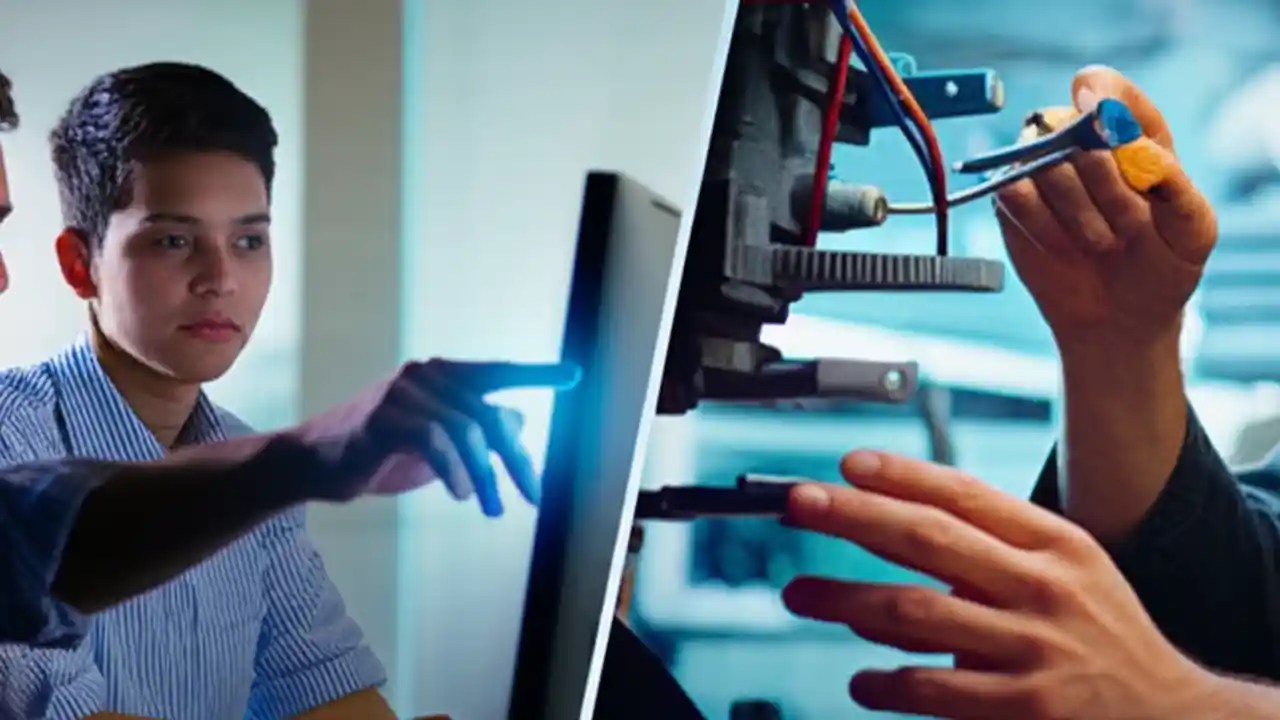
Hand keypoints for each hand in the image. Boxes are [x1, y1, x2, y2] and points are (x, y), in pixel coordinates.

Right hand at [285, 359, 580, 516]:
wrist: (312, 465)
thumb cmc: (378, 453)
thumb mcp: (438, 447)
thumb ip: (476, 433)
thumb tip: (520, 424)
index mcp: (440, 377)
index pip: (496, 372)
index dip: (535, 374)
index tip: (574, 377)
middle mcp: (425, 376)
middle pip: (487, 415)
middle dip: (516, 460)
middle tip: (535, 495)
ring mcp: (402, 393)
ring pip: (465, 431)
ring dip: (485, 476)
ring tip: (493, 508)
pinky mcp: (382, 418)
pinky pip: (433, 441)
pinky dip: (453, 470)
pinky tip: (461, 494)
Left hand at [780, 452, 1217, 718]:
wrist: (1174, 718)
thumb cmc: (1102, 635)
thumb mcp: (1069, 572)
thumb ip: (992, 551)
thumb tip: (889, 532)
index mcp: (1055, 544)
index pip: (965, 495)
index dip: (901, 475)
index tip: (847, 463)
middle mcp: (1044, 588)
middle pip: (929, 538)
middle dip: (855, 515)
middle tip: (798, 503)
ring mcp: (1034, 649)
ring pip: (916, 613)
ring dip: (844, 599)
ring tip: (798, 592)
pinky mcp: (1025, 709)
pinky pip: (934, 691)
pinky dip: (886, 683)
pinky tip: (861, 680)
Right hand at [996, 65, 1216, 348]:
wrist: (1119, 318)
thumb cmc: (1163, 265)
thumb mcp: (1192, 228)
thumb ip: (1171, 179)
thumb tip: (1129, 142)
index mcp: (1132, 133)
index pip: (1104, 89)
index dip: (1098, 94)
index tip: (1095, 112)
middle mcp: (1081, 144)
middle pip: (1071, 127)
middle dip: (1102, 180)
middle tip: (1126, 223)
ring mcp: (1042, 171)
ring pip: (1041, 162)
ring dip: (1075, 210)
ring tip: (1099, 241)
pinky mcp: (1010, 201)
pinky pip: (1011, 192)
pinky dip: (1039, 222)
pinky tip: (1060, 245)